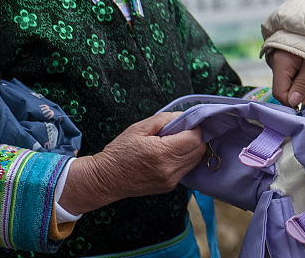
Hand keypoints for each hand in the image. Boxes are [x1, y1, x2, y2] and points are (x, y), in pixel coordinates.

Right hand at [58, 112, 203, 214]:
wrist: (105, 179)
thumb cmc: (119, 151)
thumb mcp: (139, 128)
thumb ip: (164, 119)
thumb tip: (184, 117)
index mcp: (162, 152)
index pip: (195, 138)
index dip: (194, 128)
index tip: (185, 124)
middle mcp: (169, 169)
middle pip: (199, 150)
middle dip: (195, 138)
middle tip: (181, 132)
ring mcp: (170, 180)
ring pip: (195, 160)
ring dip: (191, 149)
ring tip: (174, 144)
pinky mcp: (169, 187)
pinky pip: (186, 169)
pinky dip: (184, 160)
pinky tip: (170, 155)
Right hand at [267, 48, 304, 108]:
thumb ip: (303, 85)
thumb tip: (293, 102)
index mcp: (280, 63)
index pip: (280, 92)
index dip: (293, 101)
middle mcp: (274, 61)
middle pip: (284, 87)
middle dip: (300, 90)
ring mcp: (277, 59)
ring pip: (287, 80)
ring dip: (301, 82)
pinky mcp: (282, 57)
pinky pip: (289, 73)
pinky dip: (299, 75)